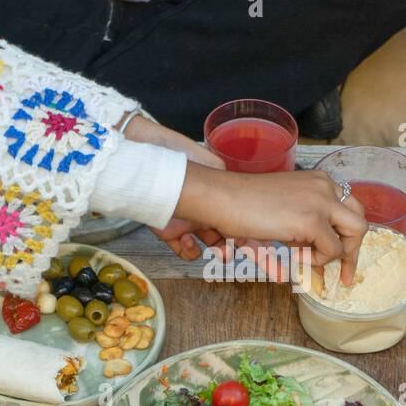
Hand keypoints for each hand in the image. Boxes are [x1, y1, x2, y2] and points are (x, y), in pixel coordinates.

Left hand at [122, 114, 240, 261]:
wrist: (144, 154)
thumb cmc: (177, 153)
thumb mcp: (212, 162)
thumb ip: (228, 179)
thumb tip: (244, 196)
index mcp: (218, 197)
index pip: (238, 220)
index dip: (250, 234)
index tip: (260, 245)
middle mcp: (205, 212)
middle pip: (226, 238)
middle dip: (234, 248)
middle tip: (234, 252)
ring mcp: (187, 223)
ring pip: (208, 247)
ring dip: (215, 251)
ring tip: (214, 248)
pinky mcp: (168, 231)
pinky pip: (182, 250)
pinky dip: (188, 251)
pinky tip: (187, 241)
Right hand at [174, 164, 367, 285]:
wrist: (222, 198)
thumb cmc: (242, 204)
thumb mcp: (283, 209)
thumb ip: (304, 224)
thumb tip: (314, 252)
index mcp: (319, 181)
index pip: (350, 208)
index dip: (348, 236)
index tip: (342, 258)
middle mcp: (325, 187)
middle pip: (360, 221)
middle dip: (353, 250)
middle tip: (343, 274)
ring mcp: (321, 202)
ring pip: (355, 233)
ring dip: (336, 255)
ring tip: (309, 261)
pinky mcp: (312, 220)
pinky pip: (331, 250)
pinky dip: (317, 260)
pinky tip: (294, 256)